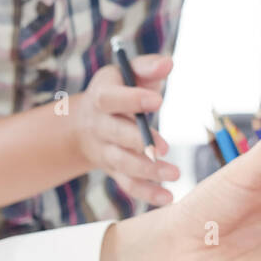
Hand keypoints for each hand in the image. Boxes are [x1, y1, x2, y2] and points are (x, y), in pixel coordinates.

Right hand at [74, 53, 179, 205]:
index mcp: (101, 97)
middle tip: (163, 148)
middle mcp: (99, 125)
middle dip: (138, 141)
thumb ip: (148, 67)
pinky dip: (147, 193)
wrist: (86, 124)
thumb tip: (169, 63)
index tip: (157, 101)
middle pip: (116, 135)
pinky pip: (128, 184)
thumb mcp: (129, 73)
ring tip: (174, 173)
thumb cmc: (119, 90)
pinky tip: (168, 198)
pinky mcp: (114, 171)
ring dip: (147, 171)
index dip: (132, 100)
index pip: (111, 99)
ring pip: (123, 163)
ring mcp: (105, 151)